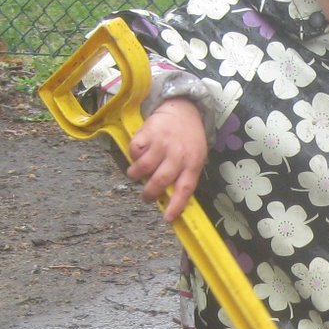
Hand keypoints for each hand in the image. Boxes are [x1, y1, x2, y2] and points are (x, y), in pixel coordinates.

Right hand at [126, 98, 207, 223]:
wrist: (184, 109)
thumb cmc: (189, 140)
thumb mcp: (195, 158)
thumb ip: (184, 176)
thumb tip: (169, 199)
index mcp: (192, 164)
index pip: (185, 189)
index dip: (175, 206)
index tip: (167, 218)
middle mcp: (177, 155)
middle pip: (160, 181)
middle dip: (149, 193)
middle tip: (146, 196)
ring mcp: (162, 143)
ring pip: (143, 167)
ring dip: (136, 176)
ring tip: (136, 175)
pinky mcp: (148, 132)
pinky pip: (134, 150)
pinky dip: (132, 156)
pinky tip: (137, 156)